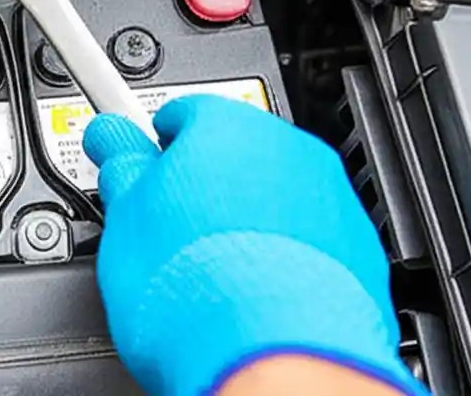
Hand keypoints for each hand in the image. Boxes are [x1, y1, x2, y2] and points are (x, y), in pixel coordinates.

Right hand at [82, 96, 427, 395]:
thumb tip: (113, 141)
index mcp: (225, 126)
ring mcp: (329, 198)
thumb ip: (122, 168)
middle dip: (202, 183)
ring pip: (276, 194)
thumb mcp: (125, 220)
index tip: (141, 170)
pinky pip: (312, 239)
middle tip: (168, 230)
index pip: (179, 112)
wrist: (274, 358)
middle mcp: (287, 149)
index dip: (153, 146)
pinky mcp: (358, 250)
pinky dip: (284, 255)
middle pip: (233, 151)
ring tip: (210, 271)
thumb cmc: (198, 289)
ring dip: (245, 220)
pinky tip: (252, 291)